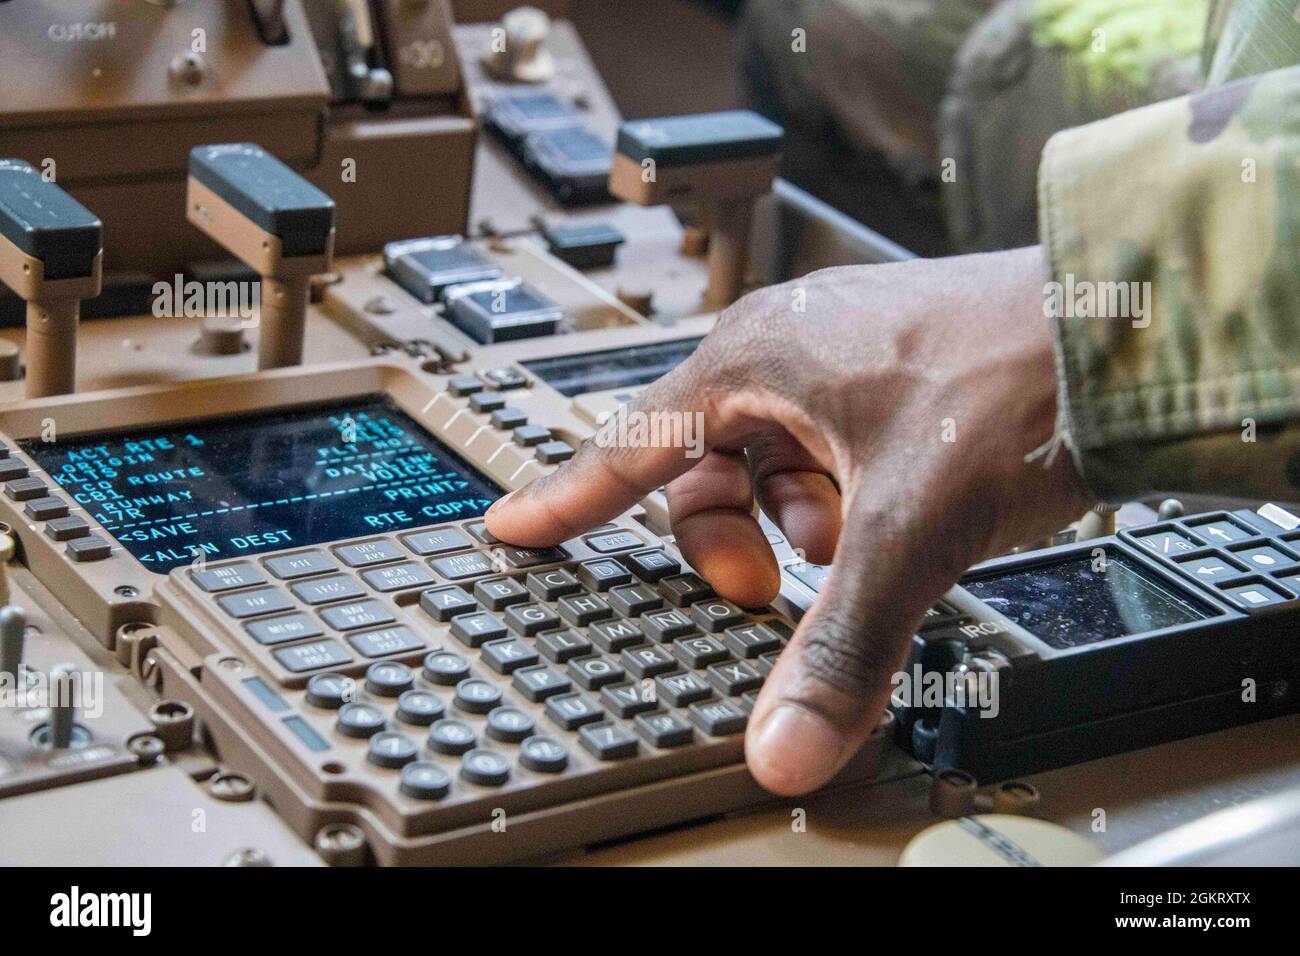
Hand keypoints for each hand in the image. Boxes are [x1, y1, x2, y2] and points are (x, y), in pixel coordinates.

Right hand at [485, 246, 1091, 794]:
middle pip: (704, 475)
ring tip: (858, 544)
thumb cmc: (1013, 377)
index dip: (566, 499)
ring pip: (773, 471)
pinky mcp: (888, 382)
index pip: (629, 445)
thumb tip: (784, 743)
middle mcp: (787, 351)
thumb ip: (840, 644)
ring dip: (802, 528)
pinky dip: (846, 505)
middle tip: (769, 592)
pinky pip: (829, 458)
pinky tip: (893, 519)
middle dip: (733, 546)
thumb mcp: (907, 529)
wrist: (1127, 325)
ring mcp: (840, 362)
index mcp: (754, 359)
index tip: (513, 529)